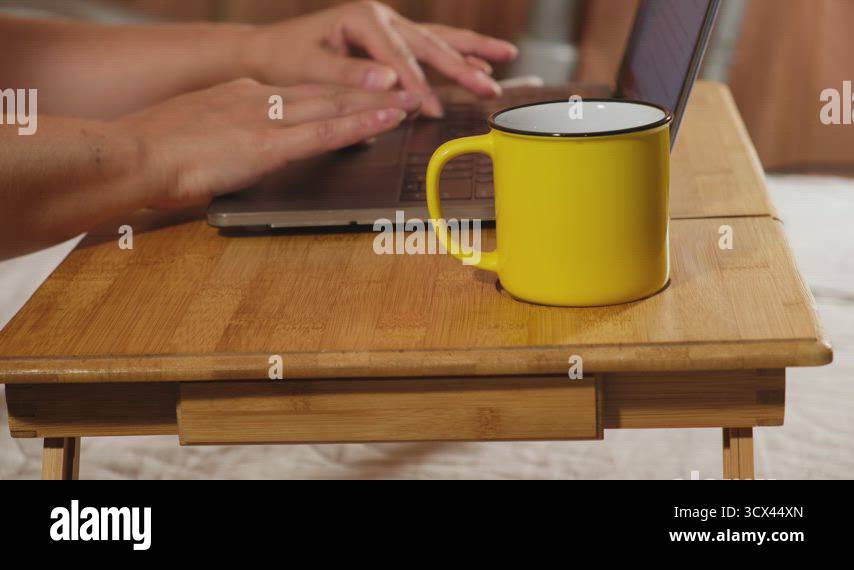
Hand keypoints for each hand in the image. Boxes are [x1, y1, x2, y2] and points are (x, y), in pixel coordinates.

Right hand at [117, 79, 421, 209]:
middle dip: (368, 92)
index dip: (335, 94)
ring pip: (334, 107)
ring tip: (412, 98)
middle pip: (326, 94)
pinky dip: (361, 124)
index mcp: (239, 96)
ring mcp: (267, 120)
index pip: (300, 94)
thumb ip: (218, 136)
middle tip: (405, 86)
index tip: (357, 95)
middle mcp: (260, 99)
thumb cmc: (148, 152)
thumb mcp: (190, 133)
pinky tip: (387, 120)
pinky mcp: (270, 145)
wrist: (130, 155)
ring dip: (377, 103)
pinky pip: (326, 132)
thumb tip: (229, 149)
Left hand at [239, 1, 518, 116]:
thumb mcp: (310, 68)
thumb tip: (387, 82)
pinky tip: (480, 62)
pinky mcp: (390, 39)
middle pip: (429, 44)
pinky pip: (430, 46)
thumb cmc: (285, 60)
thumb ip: (349, 76)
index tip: (431, 111)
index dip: (417, 86)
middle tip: (489, 87)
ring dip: (473, 50)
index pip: (399, 58)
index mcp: (362, 18)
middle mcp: (380, 16)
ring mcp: (388, 25)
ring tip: (506, 56)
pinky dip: (456, 54)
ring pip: (438, 38)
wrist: (268, 51)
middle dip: (462, 66)